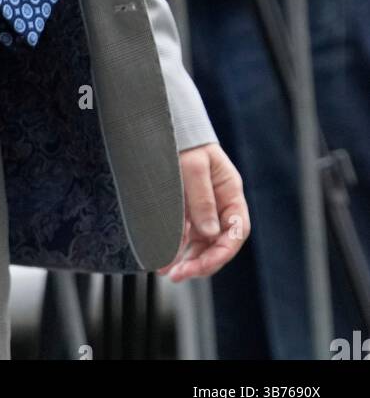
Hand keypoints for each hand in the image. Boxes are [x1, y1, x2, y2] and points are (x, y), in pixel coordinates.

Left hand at [158, 143, 249, 281]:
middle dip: (201, 262)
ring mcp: (202, 207)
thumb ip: (201, 198)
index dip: (222, 253)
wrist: (162, 122)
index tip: (201, 266)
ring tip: (166, 272)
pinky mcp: (185, 208)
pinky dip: (176, 248)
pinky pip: (185, 234)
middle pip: (219, 242)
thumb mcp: (192, 166)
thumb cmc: (183, 139)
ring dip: (187, 259)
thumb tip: (210, 233)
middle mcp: (219, 203)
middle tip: (178, 274)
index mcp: (230, 191)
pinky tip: (164, 259)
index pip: (236, 231)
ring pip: (201, 242)